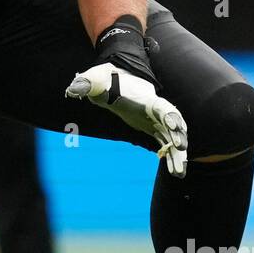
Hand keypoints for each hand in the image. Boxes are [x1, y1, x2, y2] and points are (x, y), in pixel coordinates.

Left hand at [66, 61, 187, 176]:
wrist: (115, 78)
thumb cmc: (105, 79)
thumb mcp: (96, 79)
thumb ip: (87, 84)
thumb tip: (73, 88)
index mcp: (145, 98)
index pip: (162, 106)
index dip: (170, 115)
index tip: (173, 127)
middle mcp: (155, 109)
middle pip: (173, 124)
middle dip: (179, 138)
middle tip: (180, 152)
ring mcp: (155, 119)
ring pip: (172, 138)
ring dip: (176, 154)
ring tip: (179, 174)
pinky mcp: (152, 128)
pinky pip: (165, 144)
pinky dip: (170, 156)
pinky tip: (174, 171)